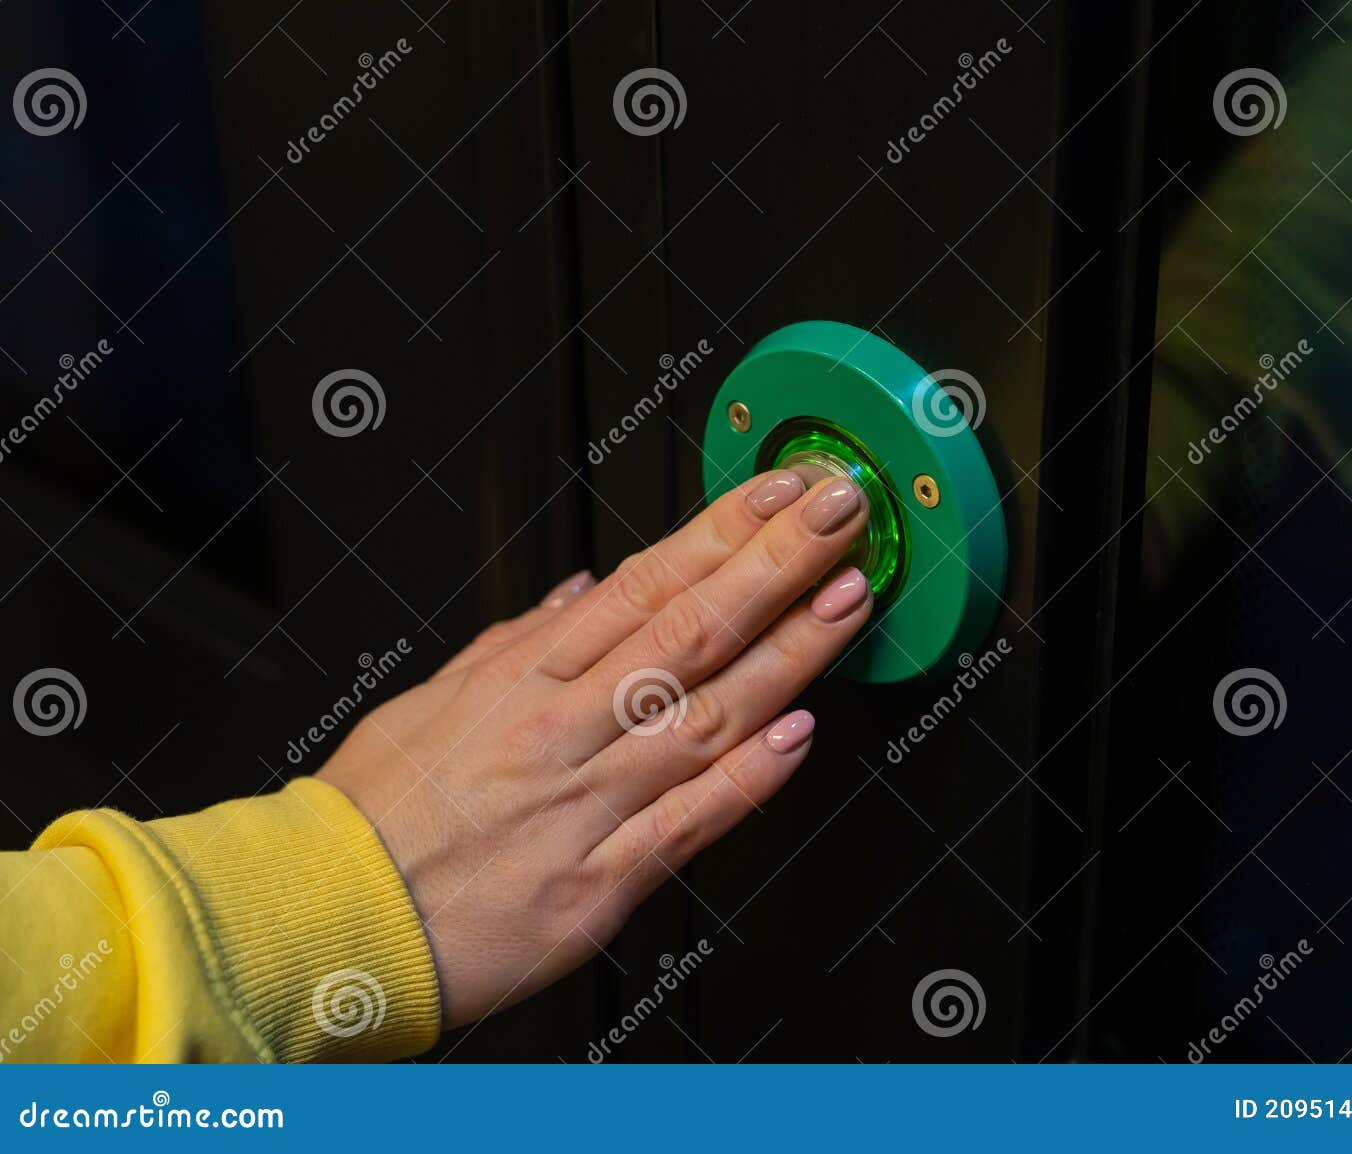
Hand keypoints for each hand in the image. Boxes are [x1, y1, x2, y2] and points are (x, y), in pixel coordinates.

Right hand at [316, 471, 871, 1027]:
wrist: (321, 921)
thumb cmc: (373, 817)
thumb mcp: (426, 702)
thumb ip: (514, 642)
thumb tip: (581, 589)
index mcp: (519, 679)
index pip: (639, 584)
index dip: (718, 533)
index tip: (774, 494)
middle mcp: (558, 729)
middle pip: (687, 631)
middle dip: (774, 565)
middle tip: (838, 517)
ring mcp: (582, 805)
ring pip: (704, 714)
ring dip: (789, 654)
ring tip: (847, 602)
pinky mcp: (595, 884)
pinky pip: (686, 823)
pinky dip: (747, 778)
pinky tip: (799, 735)